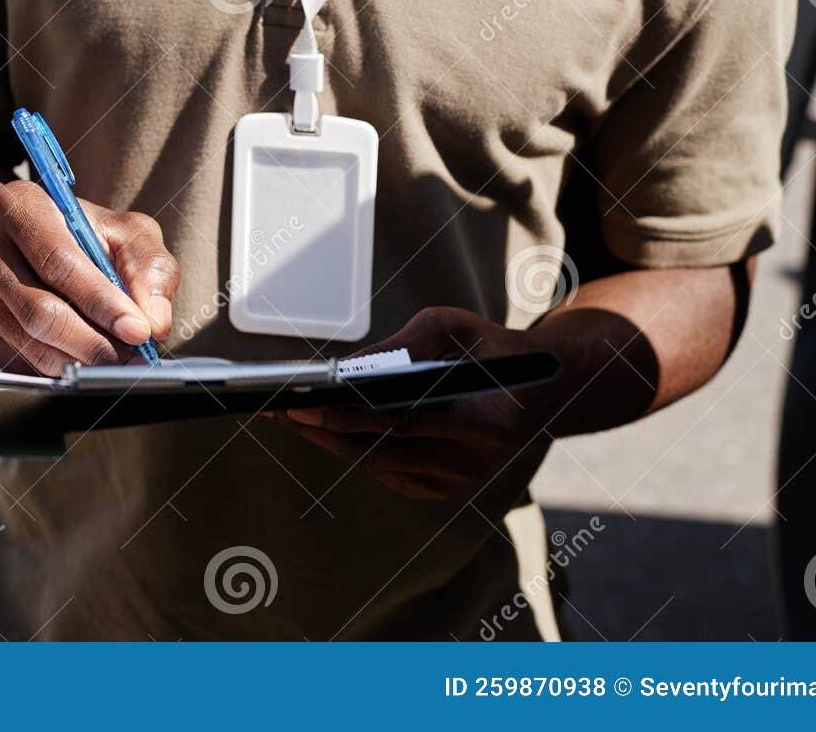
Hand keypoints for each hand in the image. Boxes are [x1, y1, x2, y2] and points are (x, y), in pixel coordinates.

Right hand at [0, 180, 179, 375]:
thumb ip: (148, 266)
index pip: (58, 262)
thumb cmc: (79, 234)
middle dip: (94, 342)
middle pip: (40, 311)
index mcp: (19, 207)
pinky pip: (23, 364)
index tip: (138, 329)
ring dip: (81, 361)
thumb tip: (155, 320)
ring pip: (30, 344)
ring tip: (118, 360)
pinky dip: (63, 370)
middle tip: (132, 355)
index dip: (101, 301)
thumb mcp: (122, 230)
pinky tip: (88, 360)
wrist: (22, 242)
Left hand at [274, 307, 552, 499]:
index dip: (345, 416)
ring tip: (289, 418)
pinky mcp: (444, 488)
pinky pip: (386, 473)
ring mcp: (457, 481)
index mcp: (482, 421)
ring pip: (376, 465)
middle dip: (321, 430)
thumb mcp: (453, 327)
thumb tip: (347, 370)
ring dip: (330, 441)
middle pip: (378, 451)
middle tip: (276, 411)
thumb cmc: (490, 349)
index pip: (399, 422)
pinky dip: (356, 450)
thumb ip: (403, 345)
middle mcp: (470, 461)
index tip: (299, 405)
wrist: (539, 390)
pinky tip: (326, 430)